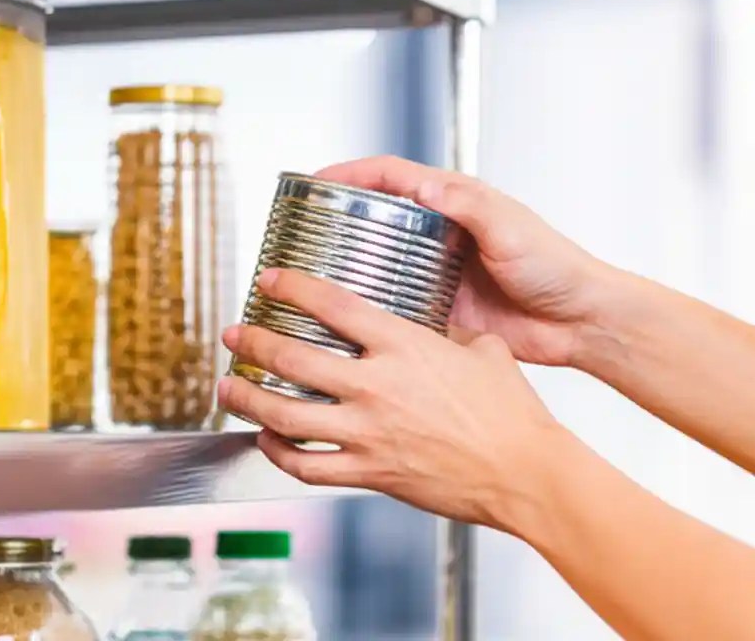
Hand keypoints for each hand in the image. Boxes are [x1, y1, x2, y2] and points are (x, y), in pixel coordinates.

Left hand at [219, 268, 566, 529]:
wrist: (525, 472)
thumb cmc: (512, 416)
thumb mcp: (483, 352)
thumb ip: (448, 336)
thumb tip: (438, 327)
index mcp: (404, 346)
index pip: (331, 305)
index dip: (292, 288)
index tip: (270, 281)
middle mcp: (377, 386)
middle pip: (291, 357)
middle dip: (252, 342)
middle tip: (234, 334)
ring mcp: (368, 432)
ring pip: (284, 415)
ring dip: (247, 398)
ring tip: (229, 386)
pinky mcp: (369, 472)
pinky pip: (306, 465)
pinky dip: (277, 453)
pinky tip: (267, 441)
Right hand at [317, 156, 621, 366]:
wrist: (579, 322)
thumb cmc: (557, 268)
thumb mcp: (511, 228)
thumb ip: (470, 205)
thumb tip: (426, 186)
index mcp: (456, 202)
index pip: (391, 177)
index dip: (351, 174)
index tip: (316, 180)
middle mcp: (442, 233)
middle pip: (377, 216)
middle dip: (338, 217)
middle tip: (303, 228)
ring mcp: (438, 270)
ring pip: (380, 260)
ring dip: (348, 264)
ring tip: (312, 274)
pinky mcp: (440, 307)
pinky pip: (395, 302)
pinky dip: (371, 305)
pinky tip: (347, 316)